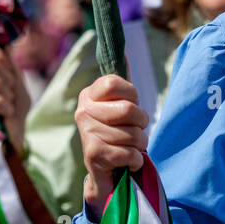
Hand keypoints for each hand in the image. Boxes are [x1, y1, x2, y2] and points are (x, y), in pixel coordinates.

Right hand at [0, 43, 30, 151]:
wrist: (17, 129)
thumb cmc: (16, 104)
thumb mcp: (17, 78)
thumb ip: (8, 60)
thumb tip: (4, 42)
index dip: (5, 61)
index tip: (10, 75)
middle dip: (10, 81)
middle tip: (10, 94)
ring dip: (9, 96)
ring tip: (7, 104)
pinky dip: (7, 108)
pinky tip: (4, 114)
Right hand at [75, 75, 148, 216]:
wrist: (104, 172)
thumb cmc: (116, 132)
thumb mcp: (119, 104)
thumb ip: (123, 83)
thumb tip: (125, 52)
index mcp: (89, 94)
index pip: (115, 82)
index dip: (132, 96)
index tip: (130, 105)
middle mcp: (83, 111)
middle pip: (129, 110)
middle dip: (141, 124)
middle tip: (136, 130)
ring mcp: (86, 133)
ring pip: (133, 134)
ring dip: (140, 144)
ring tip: (130, 147)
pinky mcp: (93, 155)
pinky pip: (130, 154)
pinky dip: (136, 160)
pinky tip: (128, 162)